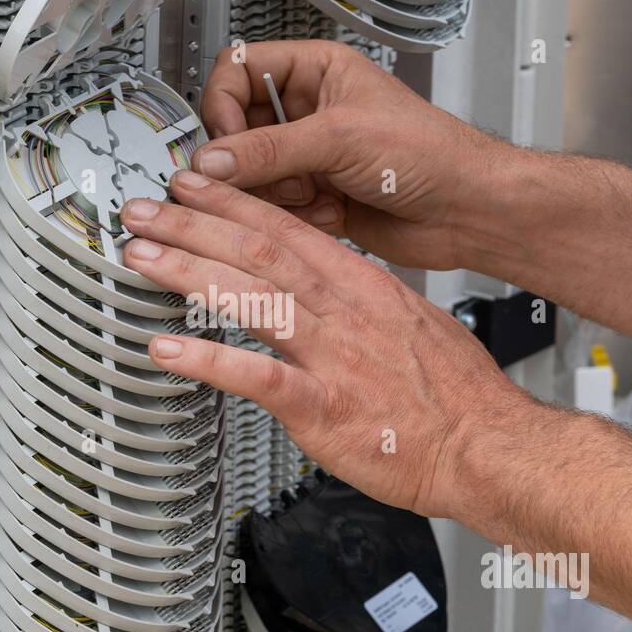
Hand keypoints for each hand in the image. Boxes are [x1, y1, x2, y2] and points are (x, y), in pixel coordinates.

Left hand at [119, 169, 526, 517]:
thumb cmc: (459, 397)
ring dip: (188, 272)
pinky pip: (255, 377)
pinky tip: (165, 351)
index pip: (288, 229)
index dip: (233, 203)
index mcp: (365, 286)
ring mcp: (332, 356)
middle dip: (194, 224)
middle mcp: (344, 310)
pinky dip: (206, 361)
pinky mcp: (323, 406)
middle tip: (145, 209)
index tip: (194, 184)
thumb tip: (330, 300)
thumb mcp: (413, 326)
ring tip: (142, 256)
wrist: (490, 446)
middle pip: (258, 250)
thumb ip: (363, 308)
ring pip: (250, 298)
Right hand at [194, 39, 519, 270]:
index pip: (237, 71)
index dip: (224, 105)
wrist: (466, 211)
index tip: (229, 140)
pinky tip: (327, 212)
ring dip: (274, 191)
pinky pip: (274, 207)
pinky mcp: (315, 199)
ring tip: (308, 194)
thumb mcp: (340, 137)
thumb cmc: (431, 153)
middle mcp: (309, 112)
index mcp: (317, 71)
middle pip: (238, 129)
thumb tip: (211, 158)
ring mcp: (310, 158)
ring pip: (252, 174)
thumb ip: (267, 149)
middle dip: (248, 159)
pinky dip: (292, 215)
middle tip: (262, 176)